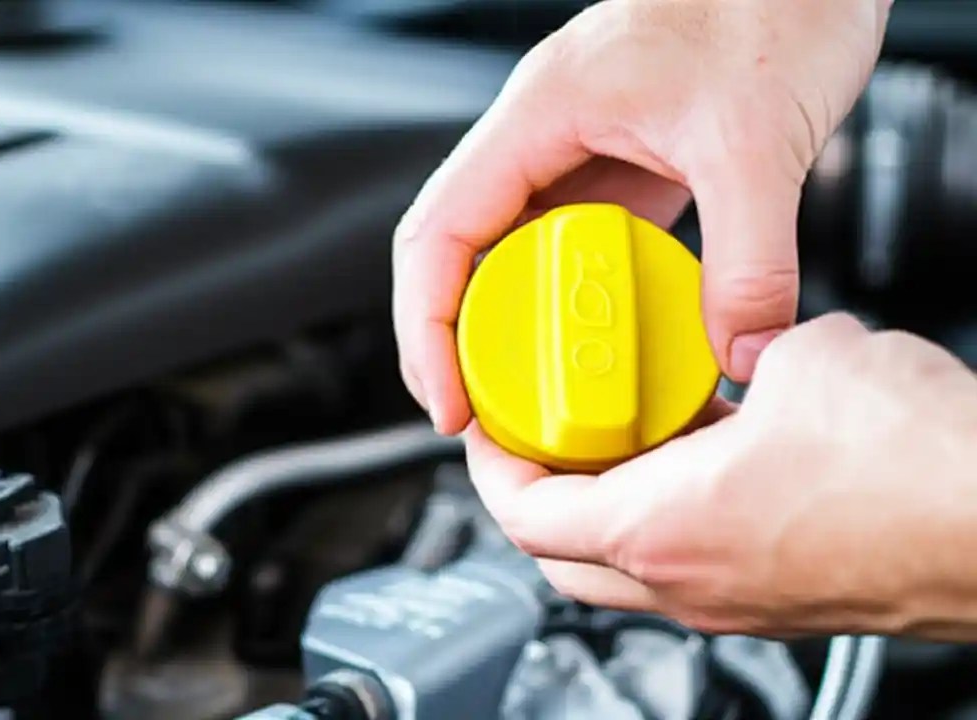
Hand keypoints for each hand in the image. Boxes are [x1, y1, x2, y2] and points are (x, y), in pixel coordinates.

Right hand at [393, 0, 891, 432]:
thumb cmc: (768, 4)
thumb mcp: (757, 139)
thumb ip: (753, 258)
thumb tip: (740, 350)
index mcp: (539, 115)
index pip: (439, 232)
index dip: (426, 325)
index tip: (449, 396)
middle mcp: (543, 137)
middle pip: (457, 253)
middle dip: (454, 340)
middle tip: (478, 412)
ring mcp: (577, 154)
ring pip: (508, 255)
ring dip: (509, 326)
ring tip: (526, 395)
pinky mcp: (621, 169)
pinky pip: (571, 248)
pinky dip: (569, 302)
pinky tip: (593, 340)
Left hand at [465, 313, 976, 638]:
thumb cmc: (924, 468)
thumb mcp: (803, 358)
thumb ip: (745, 346)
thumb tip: (746, 341)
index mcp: (661, 529)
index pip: (523, 512)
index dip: (493, 460)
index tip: (493, 419)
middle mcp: (688, 583)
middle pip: (560, 551)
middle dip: (536, 488)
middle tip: (541, 430)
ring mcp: (737, 600)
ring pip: (626, 562)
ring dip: (606, 499)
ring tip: (625, 429)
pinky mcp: (784, 599)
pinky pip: (692, 558)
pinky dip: (672, 511)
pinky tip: (711, 450)